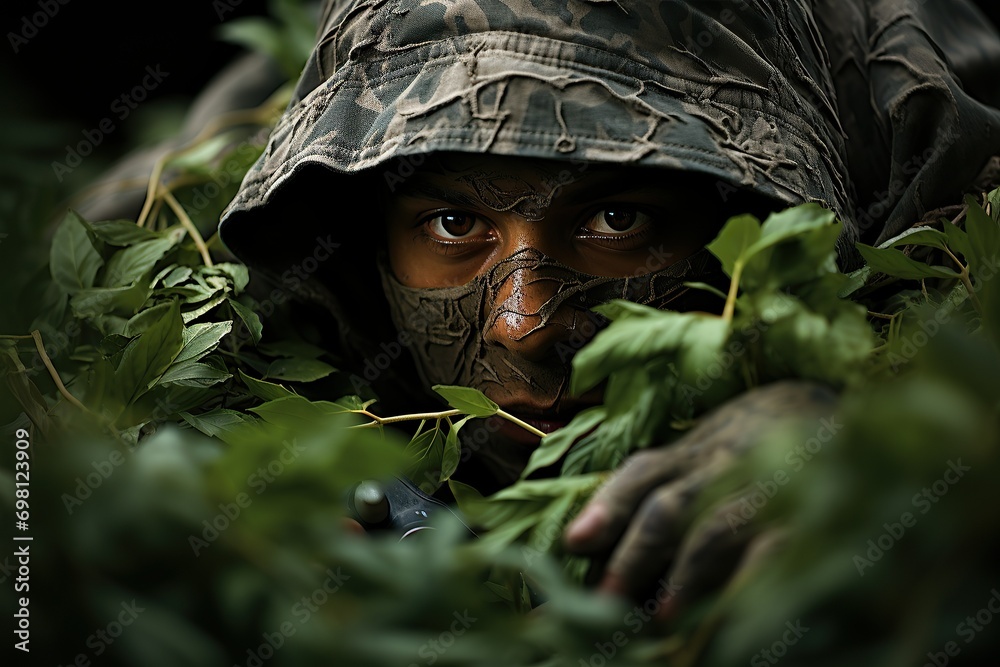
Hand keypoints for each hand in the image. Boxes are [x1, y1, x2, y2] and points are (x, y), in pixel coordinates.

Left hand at [562, 380, 837, 613]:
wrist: (827, 408)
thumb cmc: (746, 445)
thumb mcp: (698, 454)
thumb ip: (652, 491)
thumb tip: (586, 544)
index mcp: (689, 455)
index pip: (640, 476)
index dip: (607, 508)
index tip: (574, 542)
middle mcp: (720, 467)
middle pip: (669, 508)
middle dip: (635, 554)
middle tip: (606, 596)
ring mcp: (763, 489)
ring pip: (717, 529)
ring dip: (686, 575)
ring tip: (663, 617)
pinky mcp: (805, 515)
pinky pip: (776, 551)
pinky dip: (750, 582)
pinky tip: (733, 616)